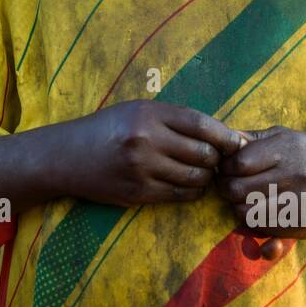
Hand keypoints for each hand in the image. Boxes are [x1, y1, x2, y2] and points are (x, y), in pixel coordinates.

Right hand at [61, 100, 247, 207]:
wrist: (67, 156)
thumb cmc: (108, 128)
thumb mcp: (137, 110)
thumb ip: (174, 119)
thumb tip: (222, 134)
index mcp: (148, 114)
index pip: (200, 124)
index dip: (225, 135)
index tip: (238, 142)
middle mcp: (145, 140)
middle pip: (202, 153)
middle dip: (216, 159)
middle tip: (216, 159)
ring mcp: (142, 169)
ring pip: (195, 178)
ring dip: (206, 177)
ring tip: (202, 172)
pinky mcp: (138, 193)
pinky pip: (179, 196)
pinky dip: (191, 192)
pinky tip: (188, 185)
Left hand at [216, 126, 305, 248]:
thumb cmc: (303, 156)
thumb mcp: (281, 137)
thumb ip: (250, 139)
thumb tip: (220, 141)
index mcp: (288, 148)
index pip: (239, 163)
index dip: (227, 167)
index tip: (228, 168)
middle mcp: (297, 174)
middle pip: (238, 189)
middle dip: (228, 188)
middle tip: (232, 185)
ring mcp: (302, 201)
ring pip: (246, 213)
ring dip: (239, 207)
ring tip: (247, 198)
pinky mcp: (304, 224)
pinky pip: (263, 228)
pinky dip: (256, 222)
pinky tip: (263, 211)